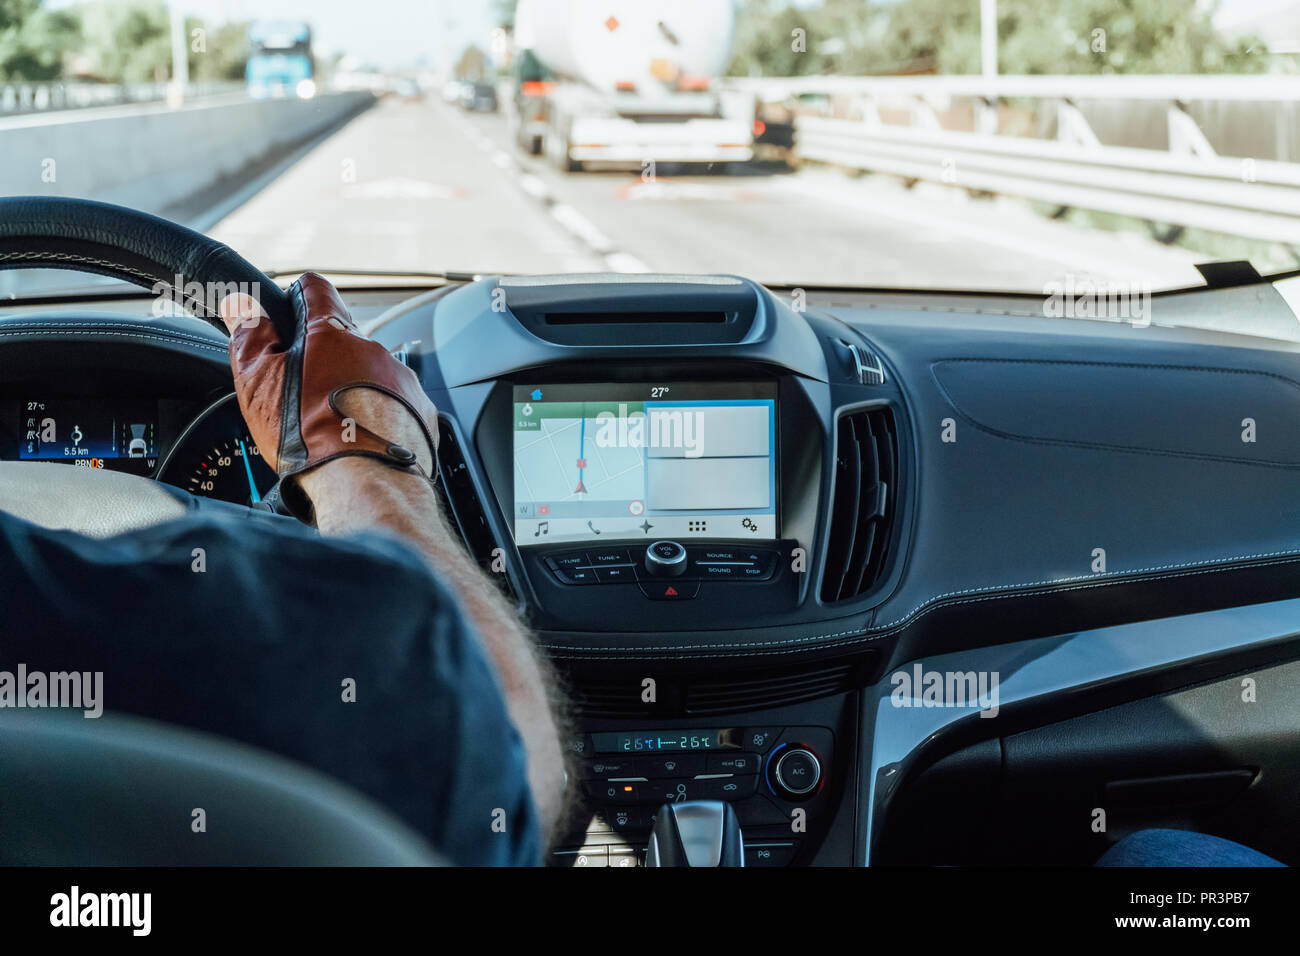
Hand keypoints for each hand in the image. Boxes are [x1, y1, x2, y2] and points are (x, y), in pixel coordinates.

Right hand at [218, 273, 439, 517]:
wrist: (365, 484)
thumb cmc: (311, 437)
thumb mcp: (258, 383)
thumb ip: (250, 337)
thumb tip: (243, 307)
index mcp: (331, 334)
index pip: (316, 290)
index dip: (299, 297)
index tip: (292, 310)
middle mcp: (374, 349)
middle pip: (345, 340)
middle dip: (325, 360)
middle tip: (305, 393)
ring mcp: (402, 380)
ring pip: (372, 374)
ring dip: (354, 390)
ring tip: (335, 423)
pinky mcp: (421, 411)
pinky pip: (397, 404)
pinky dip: (381, 416)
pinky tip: (363, 437)